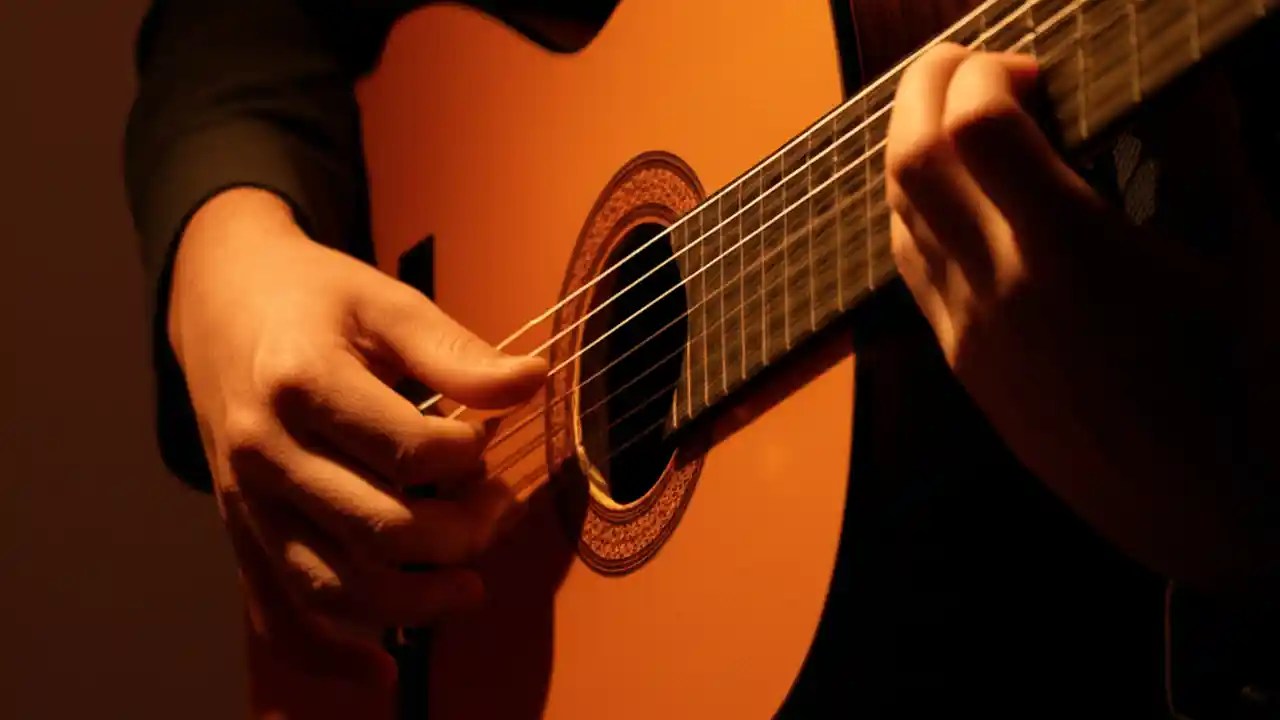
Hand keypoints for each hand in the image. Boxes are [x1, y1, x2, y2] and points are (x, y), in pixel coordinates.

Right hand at [168, 188, 546, 695]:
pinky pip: (280, 614)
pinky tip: (383, 673)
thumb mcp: (385, 302)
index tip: (481, 439)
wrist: (221, 303)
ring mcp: (248, 503)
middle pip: (379, 529)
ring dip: (416, 604)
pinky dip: (331, 657)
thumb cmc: (313, 301)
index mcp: (302, 383)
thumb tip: (533, 381)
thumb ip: (455, 352)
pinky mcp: (242, 534)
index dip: (467, 456)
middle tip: (496, 508)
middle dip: (459, 534)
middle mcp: (265, 453)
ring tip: (470, 588)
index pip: (407, 450)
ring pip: (335, 586)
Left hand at [883, 44, 1256, 582]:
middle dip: (923, 90)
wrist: (1205, 517)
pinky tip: (962, 200)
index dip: (986, 70)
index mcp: (1072, 256)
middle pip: (909, 163)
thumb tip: (1190, 76)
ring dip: (913, 150)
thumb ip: (1208, 153)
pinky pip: (912, 270)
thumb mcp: (1247, 259)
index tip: (1028, 64)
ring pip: (895, 217)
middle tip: (967, 62)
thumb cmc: (1245, 394)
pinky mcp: (965, 367)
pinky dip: (918, 213)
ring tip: (961, 120)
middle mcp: (999, 292)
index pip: (975, 127)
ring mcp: (970, 335)